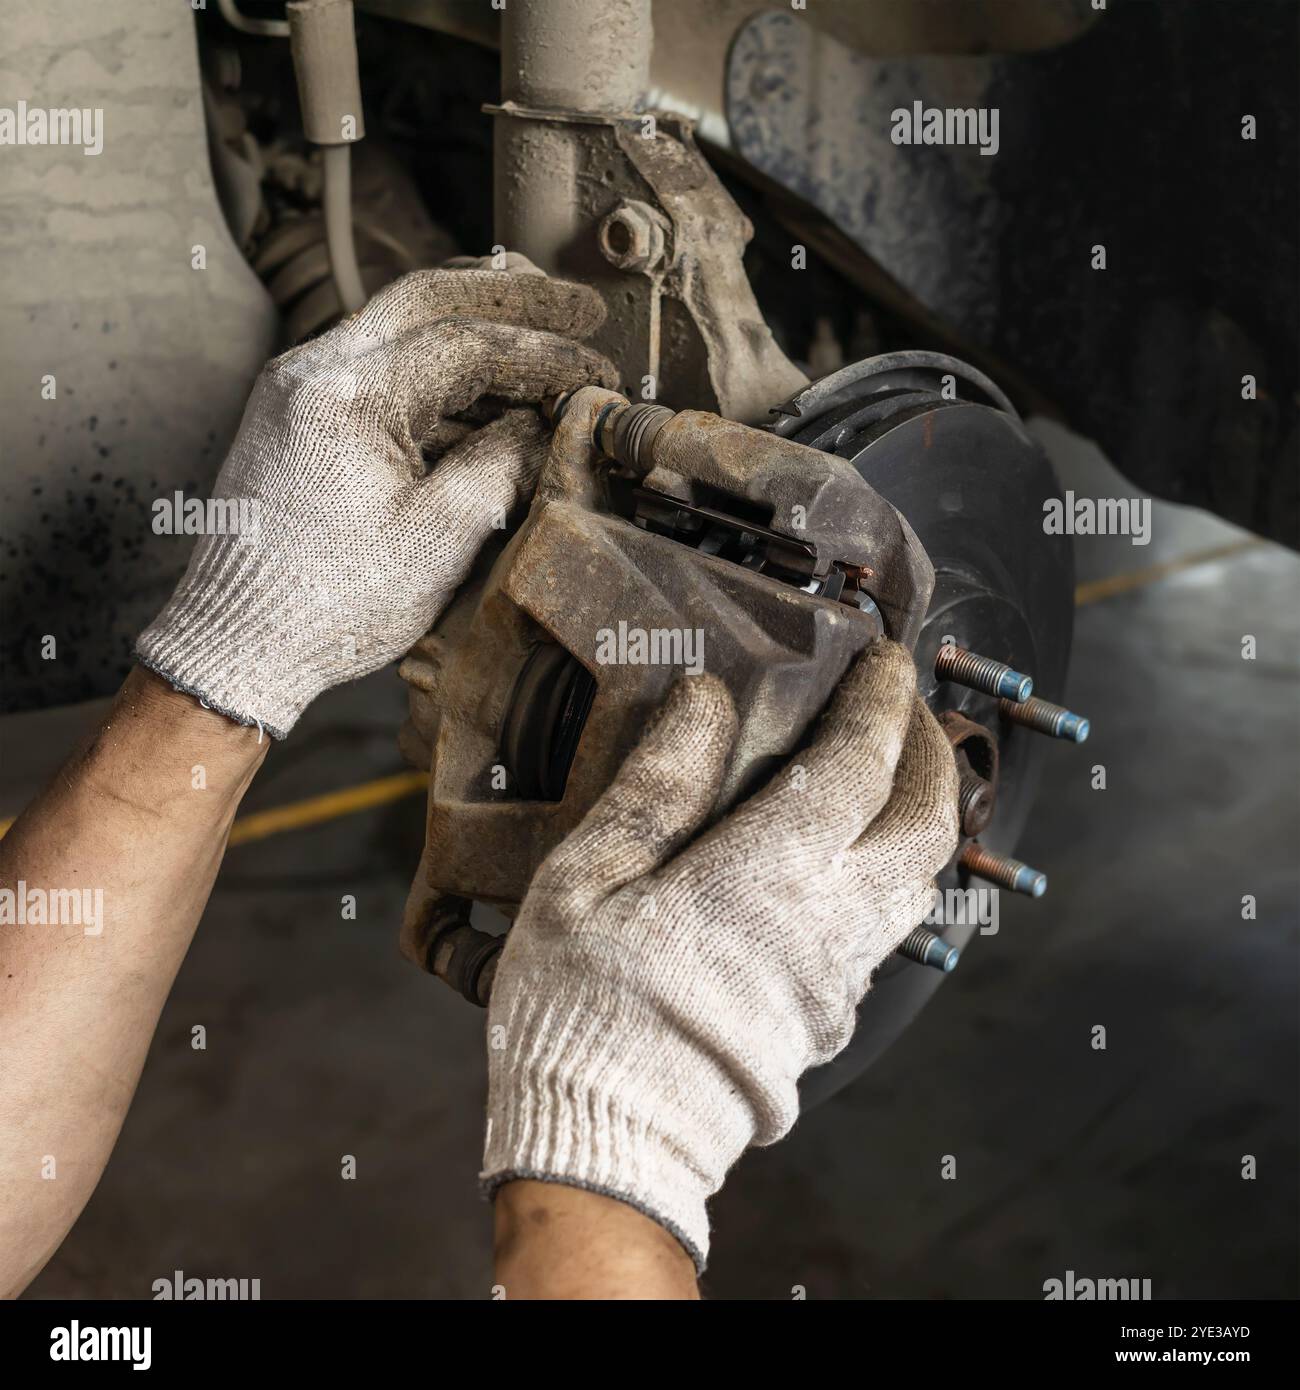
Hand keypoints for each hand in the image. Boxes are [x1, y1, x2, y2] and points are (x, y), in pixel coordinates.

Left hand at [136, 264, 615, 737]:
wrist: (239, 643)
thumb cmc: (330, 603)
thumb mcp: (440, 536)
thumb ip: (503, 463)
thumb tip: (545, 425)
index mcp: (342, 392)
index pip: (465, 343)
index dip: (544, 354)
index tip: (595, 369)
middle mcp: (310, 370)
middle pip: (425, 301)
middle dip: (510, 298)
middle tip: (578, 309)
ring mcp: (298, 390)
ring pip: (401, 331)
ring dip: (475, 336)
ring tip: (543, 349)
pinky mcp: (299, 419)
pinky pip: (380, 373)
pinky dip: (438, 378)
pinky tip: (486, 398)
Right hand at [481, 640, 958, 1269]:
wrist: (612, 1147)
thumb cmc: (583, 1011)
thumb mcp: (586, 880)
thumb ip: (656, 784)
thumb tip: (704, 699)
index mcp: (766, 877)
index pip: (859, 764)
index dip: (880, 701)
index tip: (884, 658)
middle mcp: (826, 924)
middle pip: (925, 822)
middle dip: (929, 752)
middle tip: (903, 708)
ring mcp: (837, 977)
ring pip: (918, 880)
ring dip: (921, 813)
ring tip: (891, 772)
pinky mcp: (828, 1017)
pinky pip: (886, 929)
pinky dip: (890, 871)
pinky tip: (848, 860)